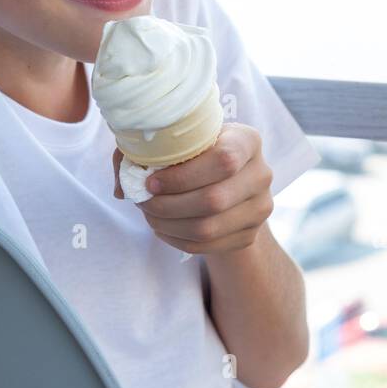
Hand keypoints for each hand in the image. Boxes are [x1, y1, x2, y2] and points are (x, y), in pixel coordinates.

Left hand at [111, 123, 273, 255]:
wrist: (228, 181)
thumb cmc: (196, 154)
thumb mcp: (180, 141)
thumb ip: (147, 152)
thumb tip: (125, 186)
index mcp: (248, 141)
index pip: (224, 160)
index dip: (183, 176)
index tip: (151, 180)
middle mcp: (262, 174)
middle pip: (214, 200)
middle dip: (168, 205)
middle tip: (143, 201)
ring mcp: (260, 208)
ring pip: (208, 228)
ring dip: (168, 225)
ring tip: (149, 214)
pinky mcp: (249, 235)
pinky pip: (206, 246)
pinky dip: (176, 239)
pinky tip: (162, 227)